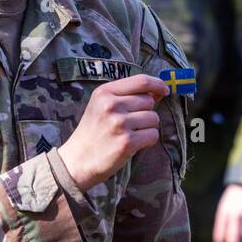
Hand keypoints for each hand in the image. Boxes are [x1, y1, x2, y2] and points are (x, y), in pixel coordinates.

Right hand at [57, 74, 168, 190]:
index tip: (164, 90)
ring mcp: (119, 123)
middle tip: (130, 124)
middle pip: (149, 101)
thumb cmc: (93, 132)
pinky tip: (133, 144)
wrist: (77, 160)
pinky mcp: (127, 142)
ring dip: (147, 127)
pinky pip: (153, 135)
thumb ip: (127, 96)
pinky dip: (147, 140)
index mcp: (105, 92)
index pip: (141, 80)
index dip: (157, 84)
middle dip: (146, 112)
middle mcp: (111, 105)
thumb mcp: (102, 106)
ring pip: (154, 118)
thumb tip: (158, 92)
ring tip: (130, 134)